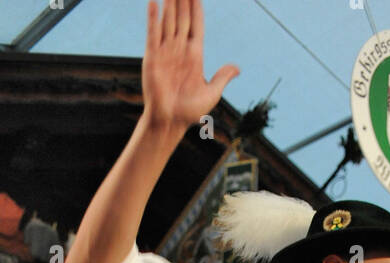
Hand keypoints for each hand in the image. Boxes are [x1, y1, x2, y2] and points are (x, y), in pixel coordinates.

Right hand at [143, 0, 238, 129]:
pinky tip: (154, 2)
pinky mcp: (152, 57)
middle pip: (182, 17)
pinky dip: (153, 18)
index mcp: (195, 54)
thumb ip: (222, 78)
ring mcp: (165, 51)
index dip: (196, 6)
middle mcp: (179, 49)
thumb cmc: (189, 112)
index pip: (196, 23)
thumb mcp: (211, 94)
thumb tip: (237, 68)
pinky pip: (153, 33)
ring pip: (168, 20)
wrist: (169, 123)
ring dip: (169, 3)